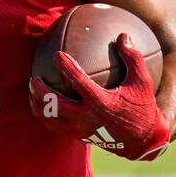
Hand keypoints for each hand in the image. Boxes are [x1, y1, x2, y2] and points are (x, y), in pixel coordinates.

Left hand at [28, 33, 171, 160]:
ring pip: (50, 119)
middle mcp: (87, 118)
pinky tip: (44, 106)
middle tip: (33, 78)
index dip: (65, 67)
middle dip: (40, 91)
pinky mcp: (78, 137)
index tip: (56, 55)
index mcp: (101, 103)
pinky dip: (47, 116)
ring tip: (32, 93)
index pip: (77, 82)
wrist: (143, 141)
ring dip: (38, 106)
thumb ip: (133, 57)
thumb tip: (123, 35)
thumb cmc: (143, 107)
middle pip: (54, 104)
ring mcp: (80, 130)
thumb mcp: (142, 82)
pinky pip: (56, 127)